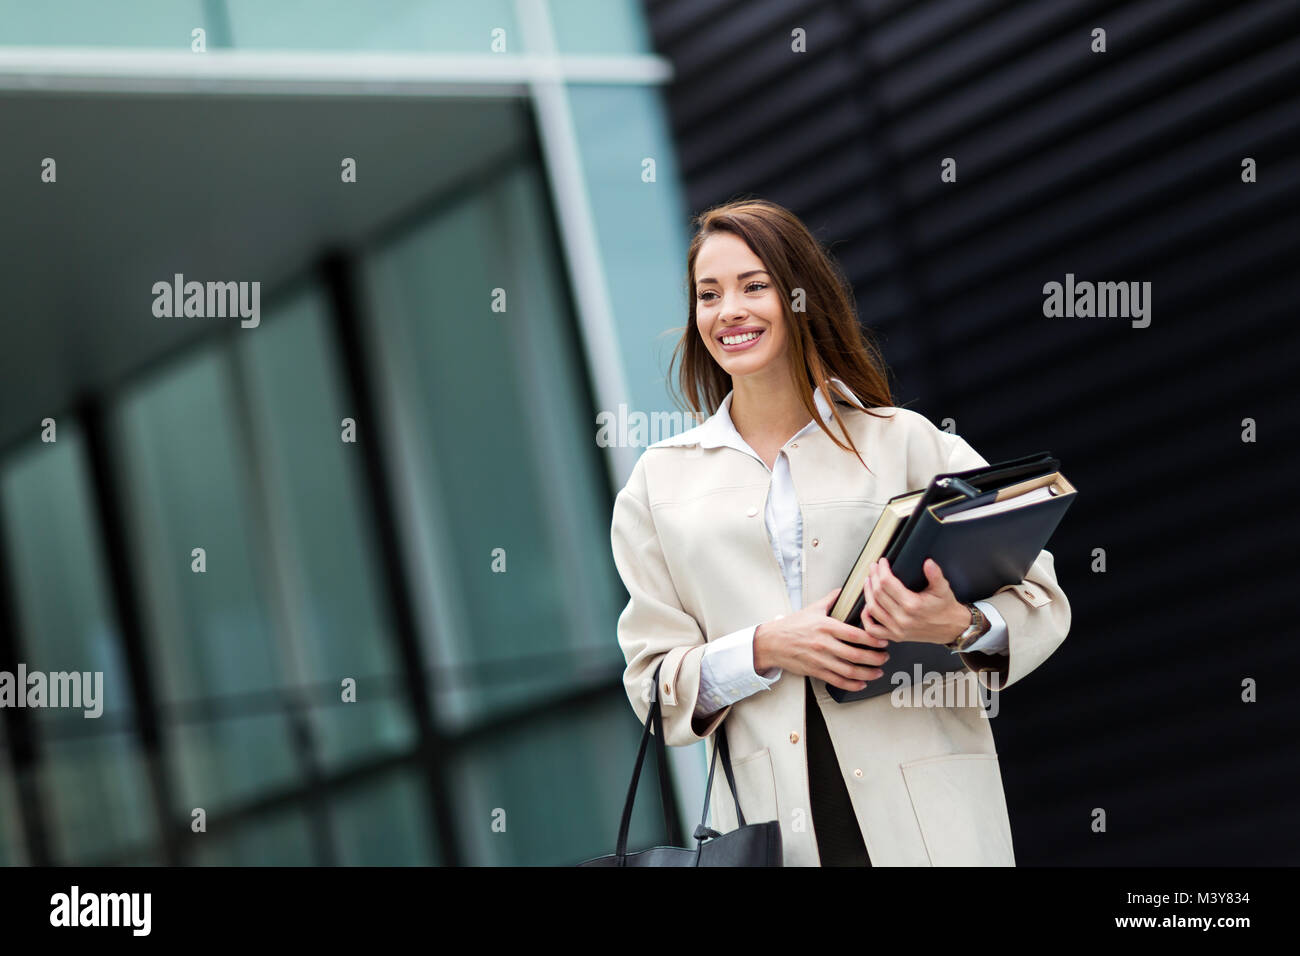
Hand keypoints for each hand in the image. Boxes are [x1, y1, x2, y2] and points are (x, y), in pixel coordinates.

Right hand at [753, 587, 891, 691]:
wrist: (771, 642)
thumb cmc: (792, 625)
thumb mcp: (812, 609)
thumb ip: (831, 599)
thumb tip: (846, 589)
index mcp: (825, 626)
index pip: (854, 634)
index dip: (872, 640)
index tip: (883, 641)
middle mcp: (823, 644)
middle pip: (855, 655)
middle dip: (874, 658)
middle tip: (885, 658)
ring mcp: (819, 659)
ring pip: (848, 670)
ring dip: (867, 673)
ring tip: (878, 672)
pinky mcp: (815, 671)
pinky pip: (837, 680)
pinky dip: (851, 684)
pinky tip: (861, 683)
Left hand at [860, 557, 968, 644]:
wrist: (952, 628)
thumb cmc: (946, 608)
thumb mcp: (943, 589)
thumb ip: (935, 575)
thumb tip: (928, 563)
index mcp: (913, 605)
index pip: (888, 583)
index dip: (882, 570)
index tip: (882, 562)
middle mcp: (903, 619)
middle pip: (878, 594)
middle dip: (873, 577)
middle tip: (874, 568)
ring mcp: (898, 629)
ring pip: (873, 609)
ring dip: (867, 593)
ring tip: (869, 581)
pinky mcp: (896, 636)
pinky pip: (874, 630)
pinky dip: (867, 618)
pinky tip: (867, 607)